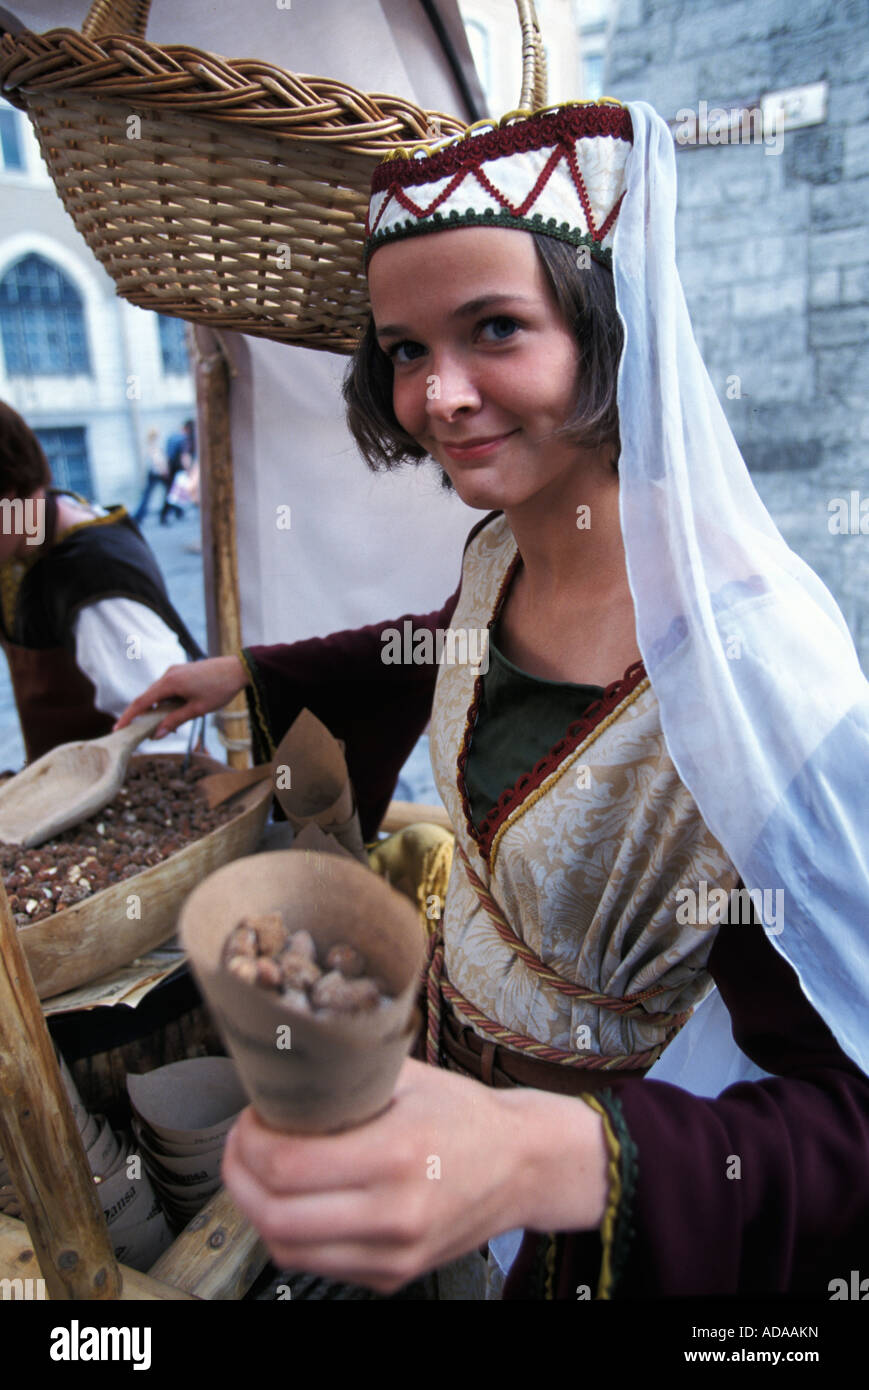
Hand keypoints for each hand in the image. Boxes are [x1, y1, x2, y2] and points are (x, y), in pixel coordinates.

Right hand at [112, 655, 247, 738]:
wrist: (239, 669)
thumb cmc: (220, 689)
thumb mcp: (197, 709)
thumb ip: (175, 721)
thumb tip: (157, 734)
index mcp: (170, 683)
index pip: (142, 702)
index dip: (128, 717)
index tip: (117, 729)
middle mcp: (168, 674)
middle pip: (147, 697)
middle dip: (141, 716)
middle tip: (136, 733)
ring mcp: (175, 671)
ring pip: (158, 693)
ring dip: (157, 709)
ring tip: (161, 727)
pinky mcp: (182, 671)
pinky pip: (167, 688)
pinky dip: (165, 701)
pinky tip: (172, 713)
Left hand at [222, 1057, 608, 1293]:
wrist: (524, 1165)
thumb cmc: (465, 1114)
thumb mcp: (407, 1077)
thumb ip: (344, 1076)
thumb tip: (280, 1065)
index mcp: (397, 1154)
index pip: (287, 1166)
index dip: (249, 1143)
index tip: (250, 1117)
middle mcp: (395, 1213)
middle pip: (274, 1216)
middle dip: (239, 1176)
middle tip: (241, 1143)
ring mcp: (394, 1253)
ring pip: (286, 1249)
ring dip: (257, 1210)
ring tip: (258, 1172)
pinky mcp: (393, 1276)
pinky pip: (315, 1264)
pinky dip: (290, 1233)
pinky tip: (294, 1199)